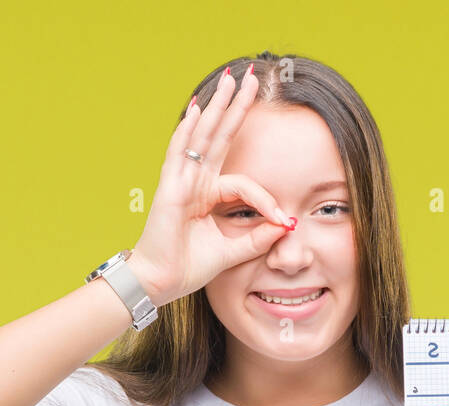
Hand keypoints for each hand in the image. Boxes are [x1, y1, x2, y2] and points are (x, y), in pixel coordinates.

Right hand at [127, 65, 291, 307]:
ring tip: (230, 80)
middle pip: (220, 137)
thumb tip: (288, 224)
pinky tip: (196, 109)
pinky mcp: (169, 188)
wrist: (160, 283)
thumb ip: (258, 237)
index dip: (267, 199)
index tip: (284, 220)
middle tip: (252, 78)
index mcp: (207, 196)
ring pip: (202, 136)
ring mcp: (180, 181)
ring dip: (216, 107)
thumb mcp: (232, 251)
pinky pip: (178, 153)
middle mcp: (194, 182)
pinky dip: (186, 131)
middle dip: (237, 108)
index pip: (244, 183)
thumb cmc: (187, 268)